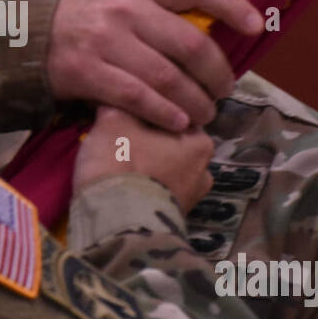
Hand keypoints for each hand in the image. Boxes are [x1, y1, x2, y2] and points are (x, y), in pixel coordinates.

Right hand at [47, 0, 262, 131]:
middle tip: (225, 90)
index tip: (257, 25)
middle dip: (217, 74)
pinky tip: (179, 122)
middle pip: (190, 44)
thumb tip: (216, 26)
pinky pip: (138, 98)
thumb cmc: (89, 18)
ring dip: (196, 102)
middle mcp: (125, 9)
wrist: (28, 36)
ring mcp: (105, 41)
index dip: (231, 5)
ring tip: (206, 114)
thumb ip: (162, 6)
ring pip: (168, 78)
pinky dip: (165, 113)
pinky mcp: (87, 72)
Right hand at [74, 106, 214, 213]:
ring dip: (146, 166)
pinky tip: (122, 183)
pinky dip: (143, 186)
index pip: (177, 115)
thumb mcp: (113, 119)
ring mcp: (190, 200)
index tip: (128, 111)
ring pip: (164, 171)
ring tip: (118, 162)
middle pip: (171, 145)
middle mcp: (205, 171)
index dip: (150, 109)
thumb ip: (120, 102)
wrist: (116, 222)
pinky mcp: (172, 220)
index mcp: (201, 142)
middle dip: (150, 140)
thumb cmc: (122, 162)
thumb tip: (115, 96)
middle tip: (120, 135)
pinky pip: (156, 193)